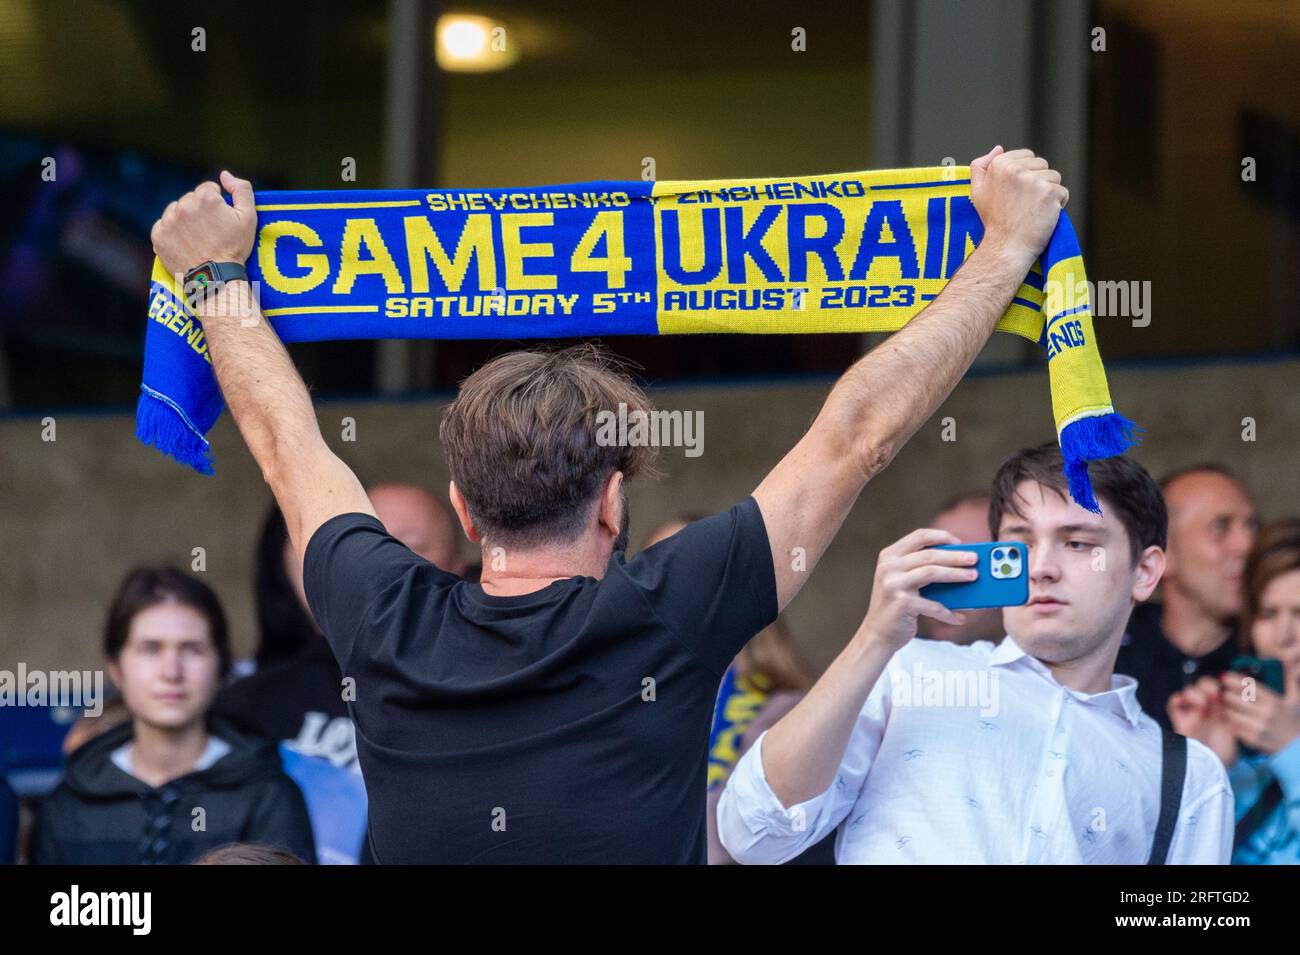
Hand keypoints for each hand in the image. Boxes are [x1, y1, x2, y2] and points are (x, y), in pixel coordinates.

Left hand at [150, 170, 256, 276]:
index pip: (208, 189)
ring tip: (197, 238)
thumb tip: (224, 175)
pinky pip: (164, 225)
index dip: (217, 204)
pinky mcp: (158, 235)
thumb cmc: (235, 249)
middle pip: (191, 199)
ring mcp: (168, 220)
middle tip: (210, 232)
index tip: (221, 221)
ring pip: (176, 210)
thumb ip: (241, 190)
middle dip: (199, 211)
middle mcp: (184, 205)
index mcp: (206, 198)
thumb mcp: (249, 218)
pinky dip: (172, 232)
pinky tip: (185, 243)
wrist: (215, 278)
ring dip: (184, 219)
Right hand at [857, 528, 976, 652]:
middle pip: (929, 554)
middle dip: (955, 556)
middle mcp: (889, 567)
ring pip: (932, 572)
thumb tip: (959, 562)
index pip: (919, 536)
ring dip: (956, 574)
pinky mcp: (902, 604)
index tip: (960, 542)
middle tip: (974, 559)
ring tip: (973, 577)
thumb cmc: (897, 606)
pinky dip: (949, 613)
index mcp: (889, 556)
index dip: (942, 536)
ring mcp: (893, 585)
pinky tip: (959, 618)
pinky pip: (933, 605)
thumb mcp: (902, 581)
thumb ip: (920, 568)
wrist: (877, 635)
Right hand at [969, 146, 1068, 270]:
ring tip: (1033, 211)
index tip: (1016, 194)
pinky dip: (1057, 206)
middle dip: (1038, 183)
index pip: (1027, 157)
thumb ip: (981, 167)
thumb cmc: (993, 221)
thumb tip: (998, 149)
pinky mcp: (1049, 192)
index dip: (1025, 175)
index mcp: (998, 165)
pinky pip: (1063, 193)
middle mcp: (1015, 169)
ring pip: (1054, 178)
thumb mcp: (977, 192)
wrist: (1005, 247)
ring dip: (1048, 194)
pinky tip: (1042, 216)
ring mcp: (1034, 180)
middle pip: (1042, 166)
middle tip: (1024, 205)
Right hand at [1168, 676, 1237, 765]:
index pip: (1221, 688)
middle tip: (1216, 694)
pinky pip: (1174, 703)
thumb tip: (1234, 697)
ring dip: (1195, 692)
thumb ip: (1235, 716)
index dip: (1223, 684)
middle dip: (1209, 685)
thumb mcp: (1237, 731)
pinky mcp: (1181, 720)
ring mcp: (1193, 713)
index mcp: (1222, 709)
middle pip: (1203, 685)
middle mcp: (1207, 708)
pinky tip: (1183, 701)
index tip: (1230, 689)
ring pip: (1189, 691)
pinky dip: (1177, 698)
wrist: (1212, 768)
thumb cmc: (1226, 753)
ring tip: (1203, 704)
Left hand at [1220, 671, 1299, 756]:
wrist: (1296, 747)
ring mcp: (1258, 728)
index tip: (1224, 676)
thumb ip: (1290, 681)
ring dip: (1226, 707)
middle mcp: (1265, 714)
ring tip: (1224, 703)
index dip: (1234, 680)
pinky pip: (1233, 727)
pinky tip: (1229, 717)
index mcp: (1274, 702)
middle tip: (1221, 690)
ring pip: (1231, 713)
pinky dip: (1229, 720)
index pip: (1249, 687)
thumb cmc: (1293, 721)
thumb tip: (1287, 661)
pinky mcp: (1252, 739)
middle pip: (1235, 699)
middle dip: (1226, 693)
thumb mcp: (1294, 700)